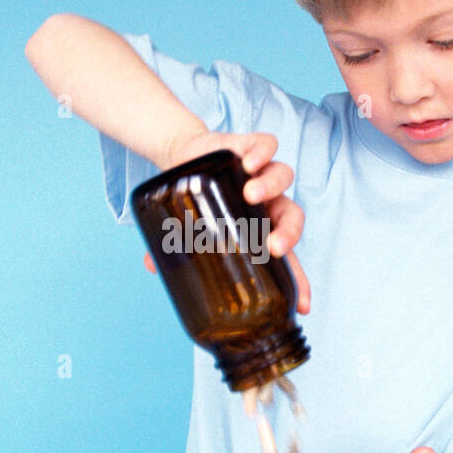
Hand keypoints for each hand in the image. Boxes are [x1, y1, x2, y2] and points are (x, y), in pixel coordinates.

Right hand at [142, 130, 310, 314]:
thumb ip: (172, 249)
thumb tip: (151, 265)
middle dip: (289, 233)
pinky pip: (268, 146)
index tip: (301, 306)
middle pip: (292, 216)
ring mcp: (261, 174)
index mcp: (261, 231)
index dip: (297, 281)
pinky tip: (249, 163)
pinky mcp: (251, 147)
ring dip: (272, 187)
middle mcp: (267, 203)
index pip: (287, 259)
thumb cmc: (196, 201)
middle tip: (274, 246)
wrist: (185, 157)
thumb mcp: (185, 229)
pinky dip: (263, 153)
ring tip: (251, 195)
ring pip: (282, 177)